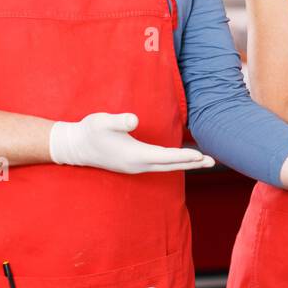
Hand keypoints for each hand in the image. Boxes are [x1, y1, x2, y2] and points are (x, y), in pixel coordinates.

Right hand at [49, 112, 214, 173]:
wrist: (74, 146)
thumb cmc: (89, 131)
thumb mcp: (101, 122)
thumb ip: (118, 121)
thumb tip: (134, 121)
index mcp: (134, 155)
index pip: (165, 157)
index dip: (184, 156)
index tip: (201, 155)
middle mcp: (138, 165)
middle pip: (171, 165)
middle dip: (192, 163)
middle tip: (213, 161)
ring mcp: (135, 167)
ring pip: (166, 166)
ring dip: (185, 164)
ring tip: (203, 160)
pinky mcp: (133, 165)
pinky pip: (159, 165)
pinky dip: (173, 163)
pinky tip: (182, 159)